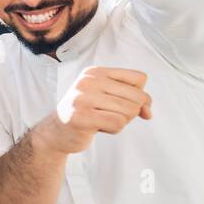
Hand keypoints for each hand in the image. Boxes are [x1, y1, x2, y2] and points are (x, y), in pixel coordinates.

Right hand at [36, 66, 151, 154]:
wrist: (55, 132)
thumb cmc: (86, 114)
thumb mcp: (109, 99)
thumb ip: (133, 100)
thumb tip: (148, 113)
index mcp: (96, 72)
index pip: (139, 78)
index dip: (140, 95)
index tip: (124, 105)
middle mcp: (88, 81)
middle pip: (137, 97)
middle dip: (130, 112)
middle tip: (109, 115)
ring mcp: (83, 98)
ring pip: (129, 111)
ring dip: (121, 122)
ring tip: (101, 120)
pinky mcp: (81, 117)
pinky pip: (118, 124)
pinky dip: (113, 130)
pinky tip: (98, 128)